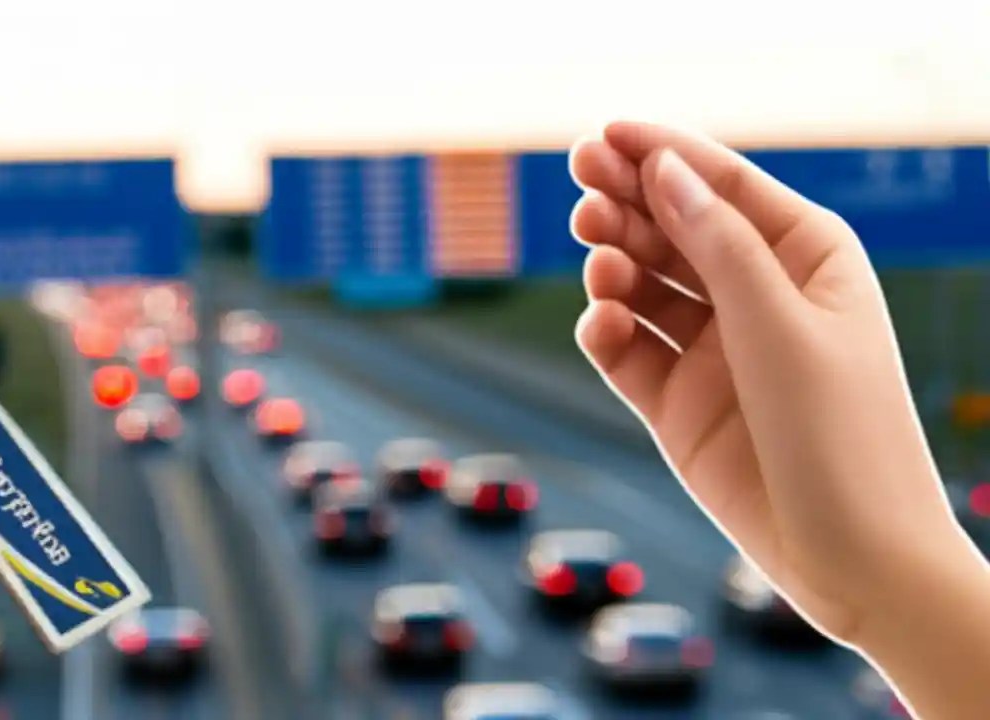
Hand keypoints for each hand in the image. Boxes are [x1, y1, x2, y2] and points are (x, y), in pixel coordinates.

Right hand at [569, 123, 968, 645]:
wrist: (851, 560)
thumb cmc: (843, 435)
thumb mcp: (782, 326)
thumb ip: (720, 246)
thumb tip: (666, 169)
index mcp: (806, 259)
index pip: (724, 187)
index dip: (665, 154)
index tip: (604, 133)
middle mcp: (756, 297)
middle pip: (676, 227)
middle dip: (628, 200)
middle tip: (580, 179)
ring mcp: (713, 350)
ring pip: (646, 283)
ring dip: (615, 260)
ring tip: (596, 254)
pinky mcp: (676, 402)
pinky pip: (628, 348)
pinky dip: (608, 329)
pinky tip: (603, 320)